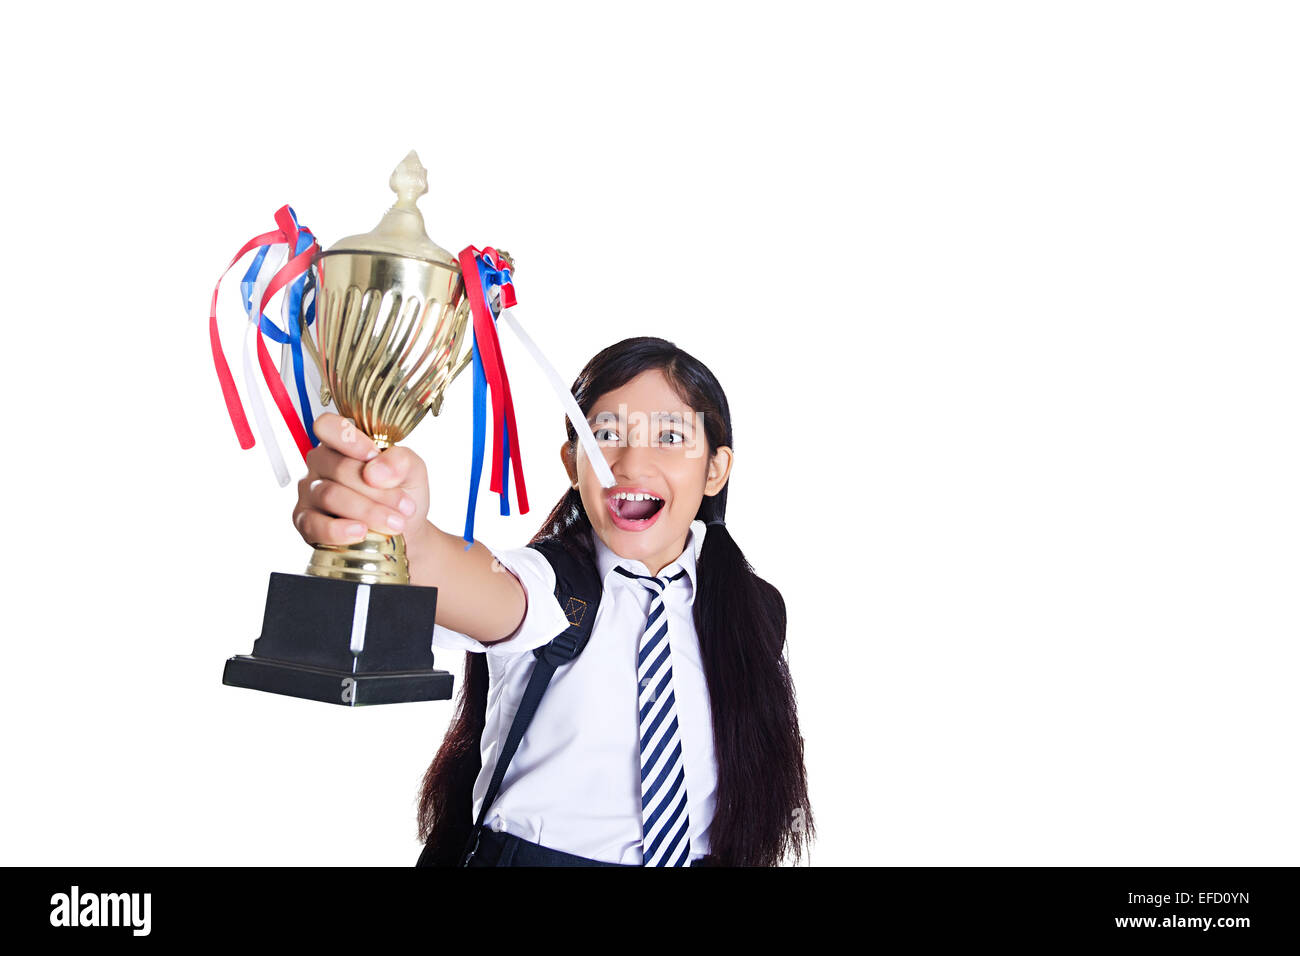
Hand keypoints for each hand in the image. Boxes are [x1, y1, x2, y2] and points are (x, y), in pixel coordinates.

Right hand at [293, 412, 429, 545]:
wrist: (404, 530)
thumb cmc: (402, 492)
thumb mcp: (412, 470)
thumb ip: (400, 461)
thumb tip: (375, 472)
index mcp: (342, 443)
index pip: (327, 426)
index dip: (348, 440)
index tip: (373, 455)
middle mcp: (321, 464)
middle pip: (338, 468)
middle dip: (376, 490)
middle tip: (405, 506)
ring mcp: (310, 492)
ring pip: (330, 495)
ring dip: (367, 511)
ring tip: (395, 523)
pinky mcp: (306, 522)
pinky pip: (314, 525)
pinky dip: (339, 530)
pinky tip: (360, 532)